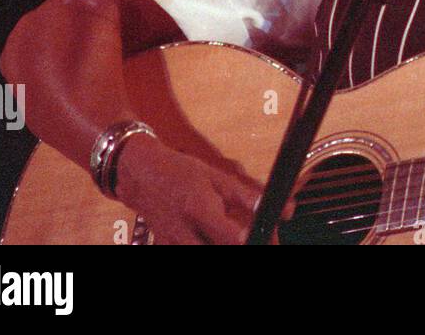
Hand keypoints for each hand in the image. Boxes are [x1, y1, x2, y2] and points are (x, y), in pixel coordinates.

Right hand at [113, 133, 260, 243]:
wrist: (140, 175)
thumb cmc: (181, 172)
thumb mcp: (218, 178)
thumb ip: (250, 197)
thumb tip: (284, 210)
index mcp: (199, 209)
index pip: (231, 238)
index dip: (252, 241)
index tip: (269, 239)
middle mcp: (183, 233)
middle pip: (218, 251)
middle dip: (245, 246)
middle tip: (263, 239)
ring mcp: (172, 245)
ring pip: (206, 252)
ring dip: (225, 246)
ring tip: (240, 236)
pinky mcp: (166, 250)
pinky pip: (192, 252)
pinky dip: (210, 245)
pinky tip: (219, 237)